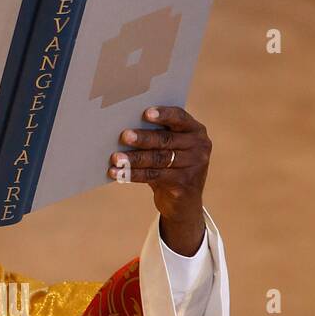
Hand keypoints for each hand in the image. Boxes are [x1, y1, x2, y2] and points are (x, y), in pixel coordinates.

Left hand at [108, 105, 210, 255]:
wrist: (185, 203)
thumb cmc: (171, 167)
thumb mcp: (171, 149)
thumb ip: (158, 136)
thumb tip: (123, 128)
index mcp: (196, 131)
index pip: (180, 117)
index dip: (163, 114)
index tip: (146, 113)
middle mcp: (199, 147)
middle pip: (166, 140)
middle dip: (143, 138)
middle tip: (123, 136)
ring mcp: (194, 167)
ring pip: (158, 159)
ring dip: (134, 158)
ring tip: (115, 158)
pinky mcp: (183, 185)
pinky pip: (154, 176)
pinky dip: (133, 174)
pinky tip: (117, 173)